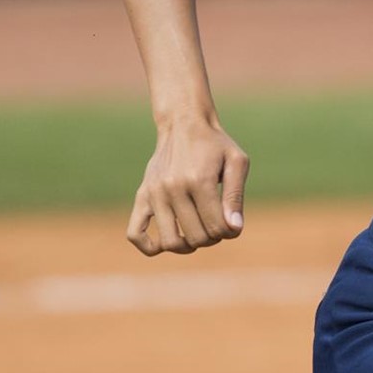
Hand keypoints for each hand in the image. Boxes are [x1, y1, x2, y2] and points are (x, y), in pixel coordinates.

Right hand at [126, 117, 249, 255]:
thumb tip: (234, 229)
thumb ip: (235, 196)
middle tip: (217, 225)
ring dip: (187, 246)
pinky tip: (166, 243)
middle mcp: (173, 188)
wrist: (184, 125)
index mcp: (199, 180)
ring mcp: (154, 193)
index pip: (216, 227)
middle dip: (212, 238)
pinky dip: (149, 247)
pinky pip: (135, 233)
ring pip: (169, 242)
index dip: (230, 232)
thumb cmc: (216, 145)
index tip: (233, 225)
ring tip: (198, 233)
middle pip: (195, 237)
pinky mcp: (142, 195)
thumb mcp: (237, 162)